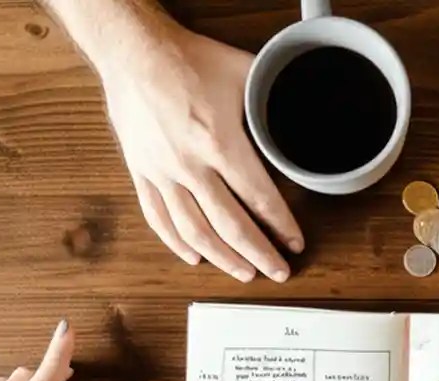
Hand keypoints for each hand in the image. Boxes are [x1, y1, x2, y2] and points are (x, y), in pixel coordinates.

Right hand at [100, 28, 301, 281]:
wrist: (134, 51)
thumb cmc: (188, 60)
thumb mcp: (243, 74)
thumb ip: (273, 102)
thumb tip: (304, 116)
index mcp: (219, 142)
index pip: (259, 197)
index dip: (281, 226)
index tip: (295, 243)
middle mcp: (189, 165)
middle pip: (230, 225)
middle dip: (259, 253)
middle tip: (279, 271)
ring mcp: (162, 172)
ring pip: (194, 231)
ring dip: (222, 258)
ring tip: (245, 272)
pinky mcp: (141, 173)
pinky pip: (158, 218)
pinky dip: (176, 243)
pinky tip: (195, 257)